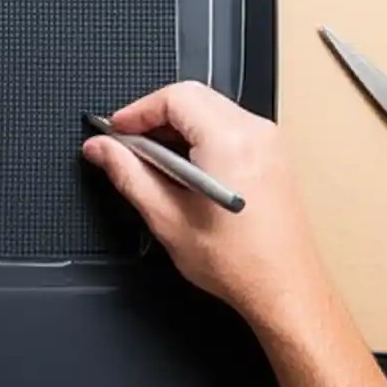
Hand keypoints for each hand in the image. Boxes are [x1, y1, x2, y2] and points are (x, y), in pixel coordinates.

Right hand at [82, 82, 328, 326]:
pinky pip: (228, 125)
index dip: (136, 110)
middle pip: (193, 97)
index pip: (174, 97)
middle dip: (154, 116)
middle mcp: (254, 133)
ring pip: (210, 109)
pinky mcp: (272, 154)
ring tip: (152, 161)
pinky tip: (182, 168)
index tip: (115, 132)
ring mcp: (269, 142)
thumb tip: (101, 149)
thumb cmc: (239, 263)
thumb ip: (128, 174)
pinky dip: (199, 136)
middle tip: (127, 145)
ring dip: (176, 127)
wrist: (285, 289)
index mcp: (229, 141)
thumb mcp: (167, 218)